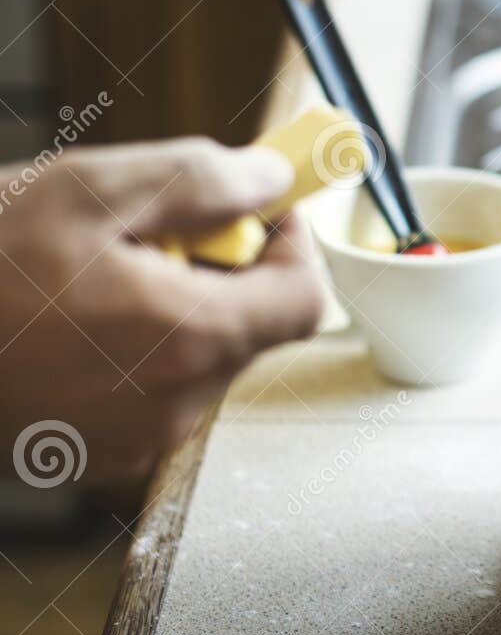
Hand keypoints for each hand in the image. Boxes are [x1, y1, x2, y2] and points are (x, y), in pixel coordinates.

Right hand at [0, 138, 323, 488]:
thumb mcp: (83, 190)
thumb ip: (200, 182)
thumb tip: (272, 179)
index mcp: (191, 339)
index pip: (306, 297)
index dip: (290, 241)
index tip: (259, 204)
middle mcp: (178, 405)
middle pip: (251, 325)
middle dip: (216, 268)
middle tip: (143, 230)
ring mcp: (137, 440)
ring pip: (198, 355)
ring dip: (169, 305)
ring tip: (80, 276)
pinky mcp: (97, 455)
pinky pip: (149, 387)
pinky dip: (130, 346)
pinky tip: (59, 321)